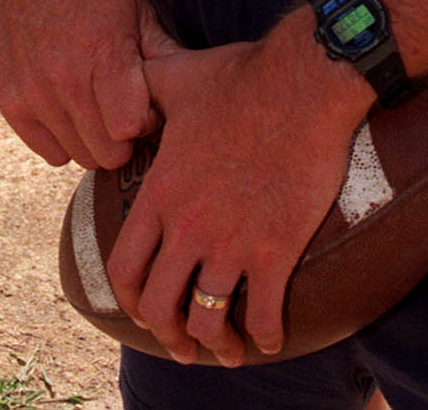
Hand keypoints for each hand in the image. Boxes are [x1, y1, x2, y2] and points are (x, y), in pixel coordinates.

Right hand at [0, 0, 177, 169]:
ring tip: (96, 103)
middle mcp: (65, 79)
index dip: (146, 121)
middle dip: (124, 137)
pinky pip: (52, 154)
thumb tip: (195, 90)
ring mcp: (34, 95)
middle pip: (108, 153)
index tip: (145, 103)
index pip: (130, 126)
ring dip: (95, 139)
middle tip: (122, 107)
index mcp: (103, 53)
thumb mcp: (134, 8)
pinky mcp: (11, 104)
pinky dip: (65, 140)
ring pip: (80, 157)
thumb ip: (162, 54)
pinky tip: (70, 108)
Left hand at [107, 12, 372, 364]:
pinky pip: (263, 315)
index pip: (124, 268)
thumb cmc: (241, 76)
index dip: (129, 299)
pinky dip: (265, 336)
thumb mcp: (177, 76)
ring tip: (227, 350)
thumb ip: (143, 87)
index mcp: (161, 193)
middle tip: (183, 344)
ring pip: (207, 321)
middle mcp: (188, 227)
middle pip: (159, 307)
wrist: (304, 82)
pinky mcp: (275, 250)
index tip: (143, 309)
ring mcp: (231, 243)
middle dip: (168, 333)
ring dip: (215, 344)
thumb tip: (129, 87)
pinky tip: (272, 339)